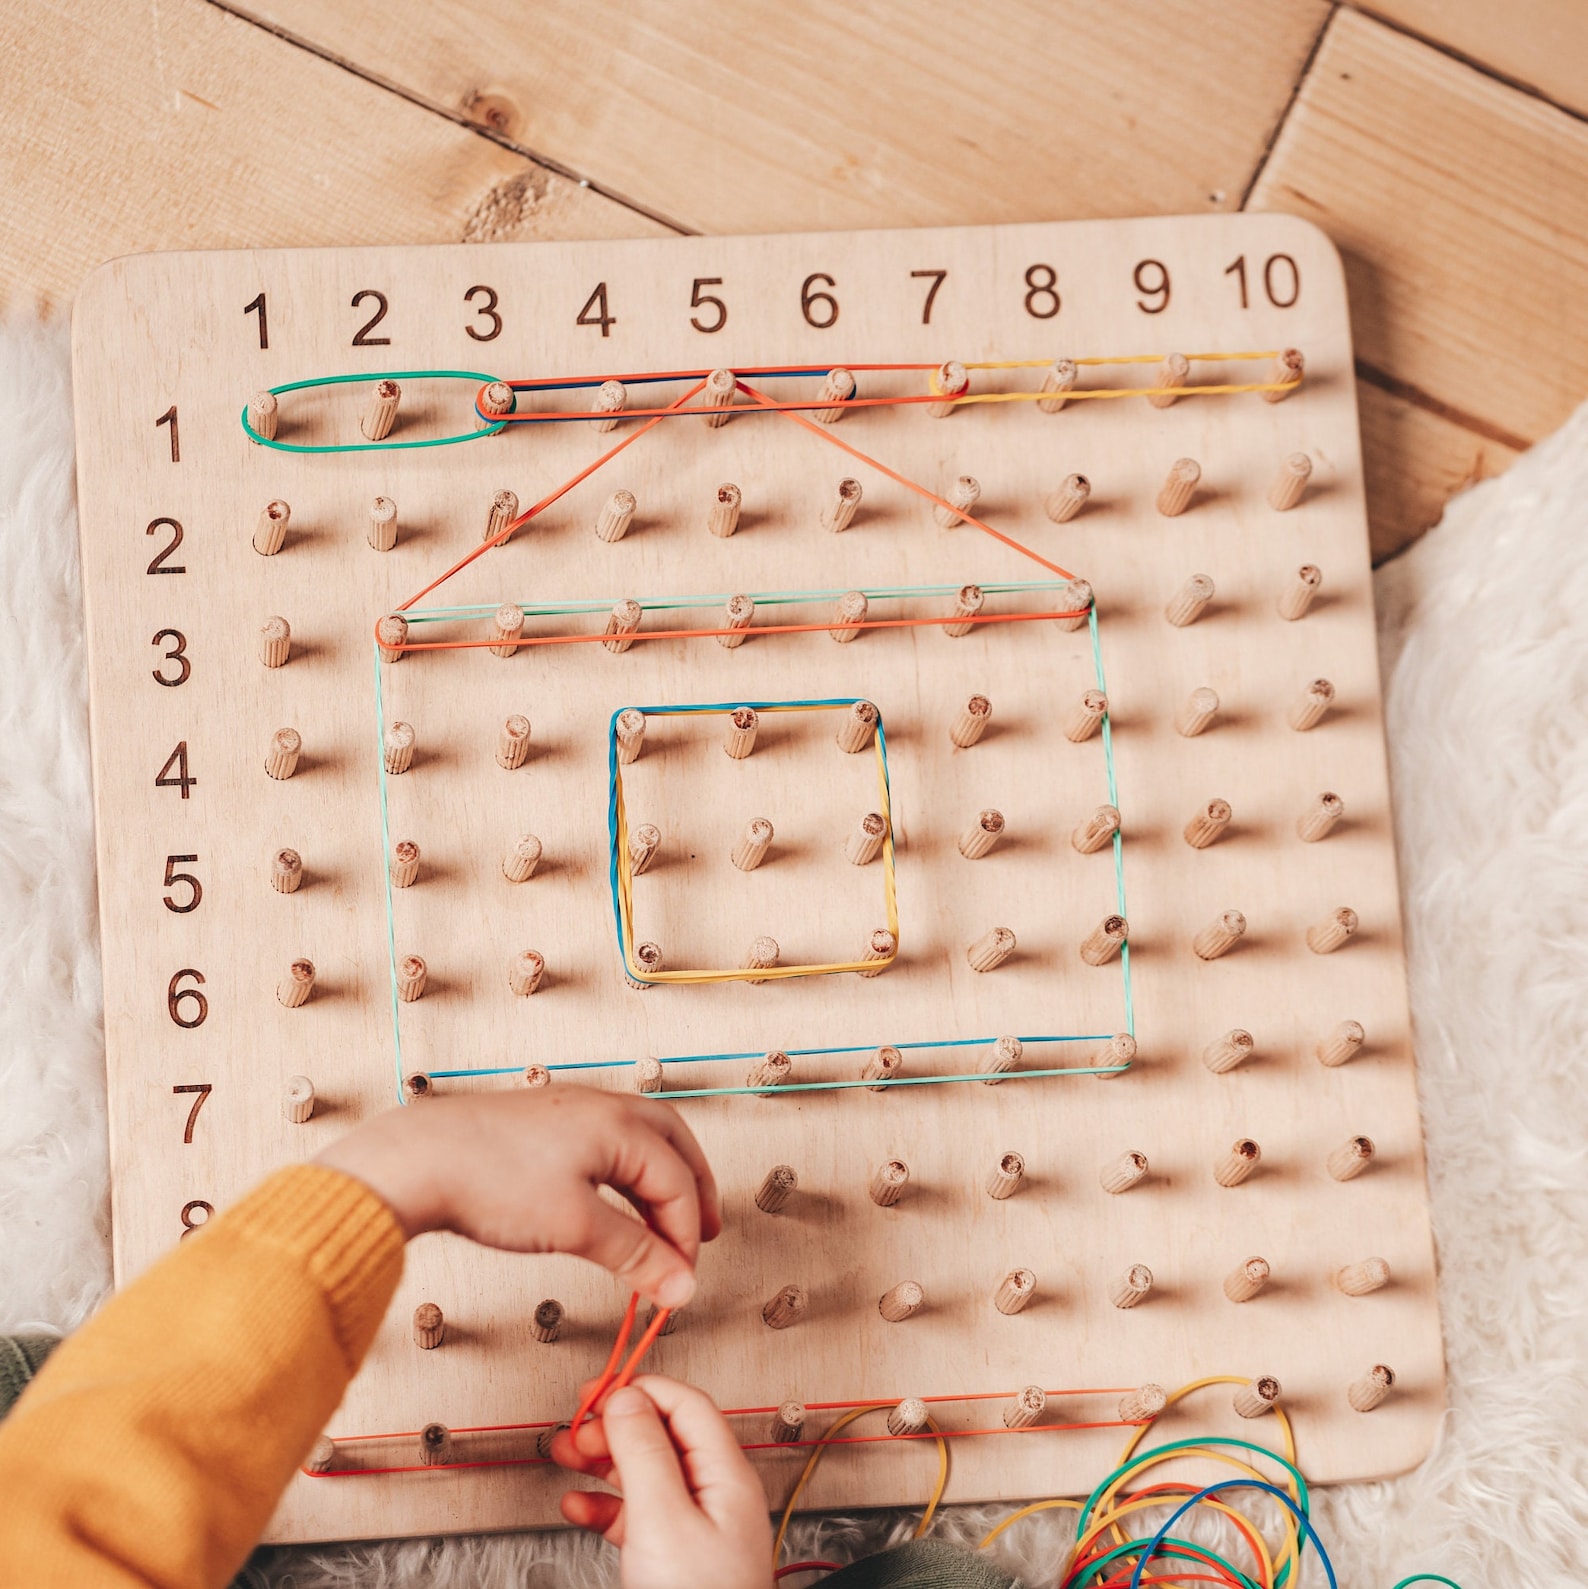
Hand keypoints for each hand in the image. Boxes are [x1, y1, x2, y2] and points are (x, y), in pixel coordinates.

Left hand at [315, 1087, 720, 1308]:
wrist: (416, 1160)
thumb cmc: (489, 1180)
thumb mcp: (574, 1226)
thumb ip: (635, 1255)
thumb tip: (679, 1286)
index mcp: (620, 1124)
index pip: (678, 1182)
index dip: (686, 1237)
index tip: (681, 1283)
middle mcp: (601, 1108)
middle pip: (672, 1145)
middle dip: (692, 1191)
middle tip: (703, 1233)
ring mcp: (570, 1111)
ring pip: (638, 1142)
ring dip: (658, 1184)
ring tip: (661, 1225)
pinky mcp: (541, 1125)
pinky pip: (605, 1144)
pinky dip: (623, 1177)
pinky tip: (610, 1203)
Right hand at [554, 1376, 772, 1588]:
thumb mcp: (663, 1519)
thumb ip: (644, 1453)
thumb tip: (627, 1398)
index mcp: (725, 1475)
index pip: (685, 1404)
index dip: (640, 1389)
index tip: (598, 1391)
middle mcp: (714, 1495)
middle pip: (662, 1436)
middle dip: (614, 1425)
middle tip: (575, 1428)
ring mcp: (694, 1527)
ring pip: (644, 1473)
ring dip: (602, 1460)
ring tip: (565, 1456)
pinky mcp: (673, 1559)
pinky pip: (635, 1515)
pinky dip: (603, 1505)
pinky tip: (577, 1505)